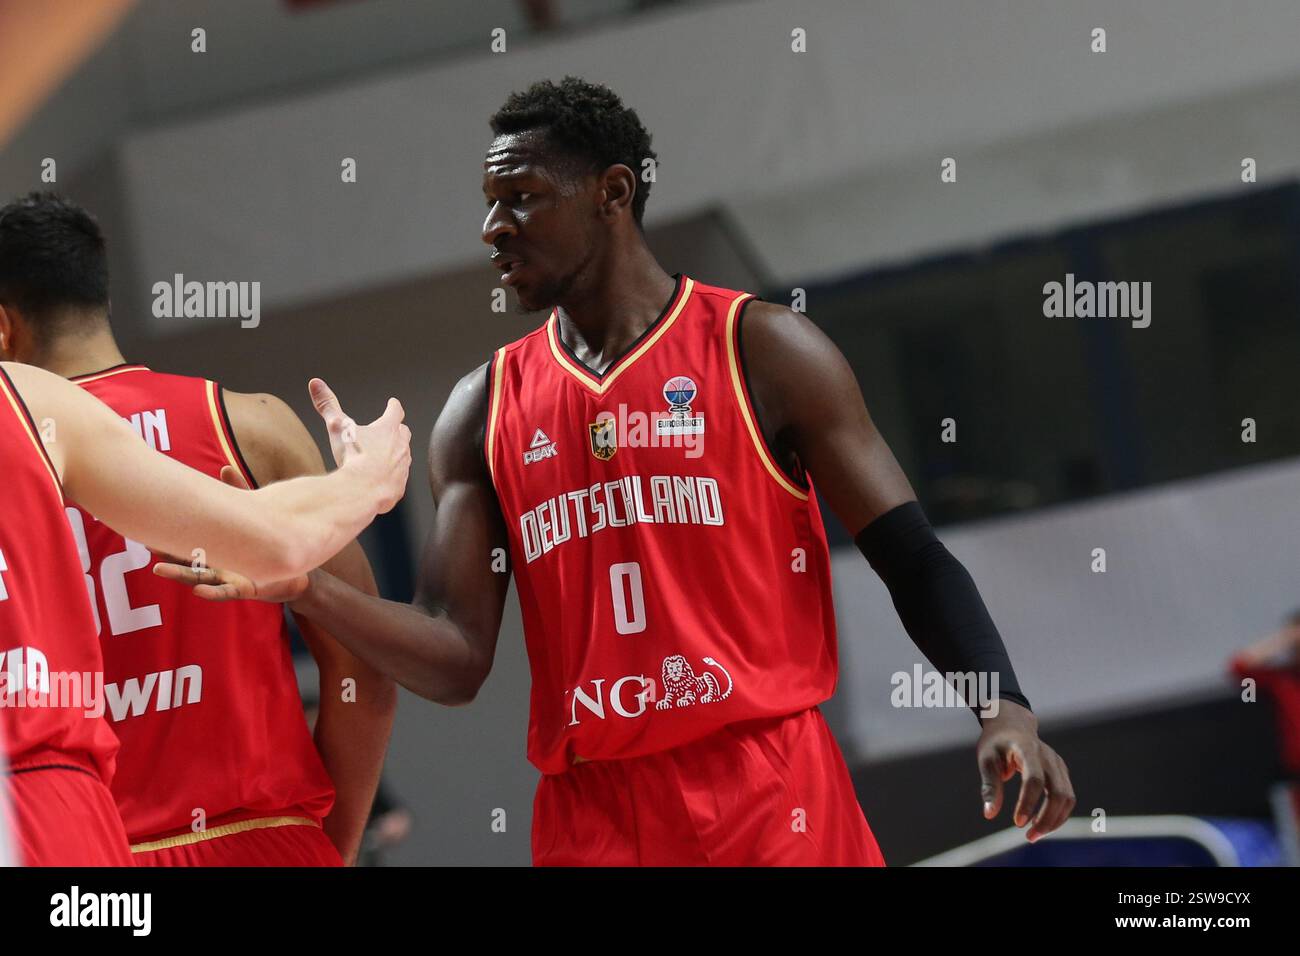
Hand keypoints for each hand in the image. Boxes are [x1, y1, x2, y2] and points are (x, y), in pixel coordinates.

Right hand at [151, 466, 308, 602]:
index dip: (169, 535)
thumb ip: (240, 492)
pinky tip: (199, 590)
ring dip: (180, 575)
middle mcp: (217, 565)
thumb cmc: (269, 540)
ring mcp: (228, 579)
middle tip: (146, 546)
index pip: (187, 541)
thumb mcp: (254, 514)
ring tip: (160, 569)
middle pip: (186, 561)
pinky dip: (212, 592)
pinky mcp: (244, 589)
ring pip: (199, 578)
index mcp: (215, 548)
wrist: (296, 566)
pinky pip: (225, 592)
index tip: (150, 527)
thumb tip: (226, 468)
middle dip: (166, 555)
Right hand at [310, 377, 410, 512]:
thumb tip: (315, 383)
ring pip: (404, 456)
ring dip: (396, 453)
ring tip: (385, 456)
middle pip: (403, 433)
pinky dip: (392, 476)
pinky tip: (383, 480)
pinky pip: (398, 479)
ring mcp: (403, 467)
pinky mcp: (399, 487)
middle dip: (398, 430)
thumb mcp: (337, 427)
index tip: (393, 403)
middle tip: (392, 428)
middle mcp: (401, 446)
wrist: (364, 491)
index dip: (393, 406)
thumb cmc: (352, 456)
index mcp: (388, 429)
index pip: (395, 411)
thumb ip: (327, 405)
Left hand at [976, 700, 1074, 841]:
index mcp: (1027, 749)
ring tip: (1034, 834)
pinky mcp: (1062, 772)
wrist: (1012, 724)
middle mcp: (1048, 757)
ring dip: (1055, 820)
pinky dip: (1058, 814)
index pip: (1034, 779)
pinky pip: (1067, 797)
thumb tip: (989, 814)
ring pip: (1067, 798)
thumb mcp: (986, 759)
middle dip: (1046, 818)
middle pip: (1058, 793)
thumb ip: (990, 786)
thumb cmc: (996, 742)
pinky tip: (1041, 824)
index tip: (1017, 822)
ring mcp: (1058, 764)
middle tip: (1029, 837)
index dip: (1028, 803)